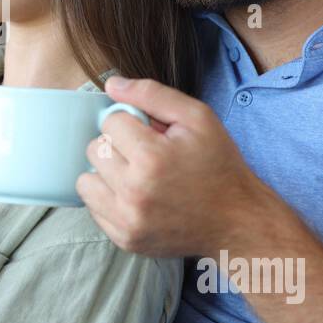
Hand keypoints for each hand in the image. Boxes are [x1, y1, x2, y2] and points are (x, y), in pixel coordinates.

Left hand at [75, 76, 278, 257]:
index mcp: (151, 157)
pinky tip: (135, 196)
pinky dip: (109, 198)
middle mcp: (134, 191)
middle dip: (117, 145)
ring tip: (136, 174)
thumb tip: (111, 84)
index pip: (110, 121)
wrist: (237, 221)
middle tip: (145, 154)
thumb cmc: (218, 166)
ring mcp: (127, 220)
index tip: (151, 134)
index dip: (131, 122)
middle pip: (94, 148)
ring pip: (85, 180)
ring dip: (106, 172)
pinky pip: (93, 208)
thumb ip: (152, 94)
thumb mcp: (198, 118)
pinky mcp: (125, 239)